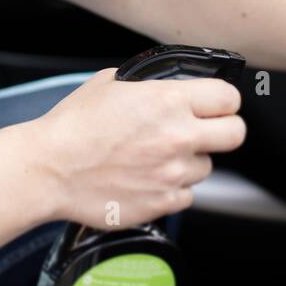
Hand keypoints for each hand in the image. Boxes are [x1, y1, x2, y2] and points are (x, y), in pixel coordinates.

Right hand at [33, 68, 245, 227]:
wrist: (49, 169)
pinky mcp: (162, 203)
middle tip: (205, 129)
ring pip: (208, 167)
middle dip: (223, 129)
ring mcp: (172, 174)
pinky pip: (186, 195)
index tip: (215, 104)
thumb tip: (166, 85)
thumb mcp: (110, 82)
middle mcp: (178, 137)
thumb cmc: (73, 127)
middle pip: (236, 134)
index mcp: (168, 101)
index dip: (223, 100)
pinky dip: (172, 187)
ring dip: (190, 160)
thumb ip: (149, 84)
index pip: (229, 98)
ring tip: (158, 156)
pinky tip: (148, 177)